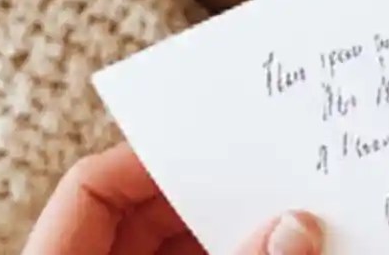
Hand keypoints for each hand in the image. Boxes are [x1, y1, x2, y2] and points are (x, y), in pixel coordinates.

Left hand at [24, 143, 323, 254]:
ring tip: (288, 217)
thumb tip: (297, 226)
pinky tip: (278, 252)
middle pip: (142, 215)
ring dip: (230, 236)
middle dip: (208, 198)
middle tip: (267, 176)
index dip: (148, 157)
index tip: (211, 145)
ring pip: (174, 250)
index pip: (90, 185)